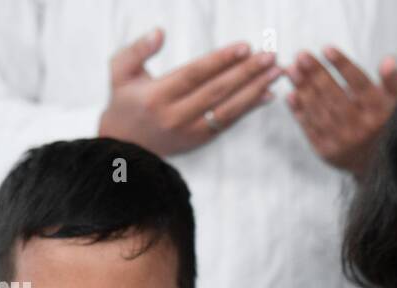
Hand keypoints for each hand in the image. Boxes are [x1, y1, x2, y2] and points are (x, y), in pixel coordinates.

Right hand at [98, 30, 280, 155]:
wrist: (123, 146)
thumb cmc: (124, 102)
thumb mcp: (120, 71)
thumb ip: (138, 49)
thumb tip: (159, 32)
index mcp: (157, 95)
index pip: (195, 74)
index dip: (221, 60)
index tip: (245, 47)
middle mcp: (176, 115)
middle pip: (217, 91)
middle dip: (247, 72)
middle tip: (270, 57)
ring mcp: (190, 130)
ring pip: (228, 108)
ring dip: (255, 90)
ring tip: (276, 73)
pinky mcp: (200, 139)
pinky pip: (229, 122)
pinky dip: (249, 108)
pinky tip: (267, 94)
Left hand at [286, 48, 396, 176]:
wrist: (380, 166)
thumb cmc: (389, 125)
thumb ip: (395, 80)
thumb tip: (388, 60)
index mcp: (379, 113)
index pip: (359, 85)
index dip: (343, 66)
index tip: (327, 49)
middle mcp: (361, 129)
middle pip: (335, 97)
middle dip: (317, 75)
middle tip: (302, 56)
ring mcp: (343, 143)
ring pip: (320, 112)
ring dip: (304, 90)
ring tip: (292, 70)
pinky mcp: (328, 153)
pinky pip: (311, 129)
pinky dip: (299, 112)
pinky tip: (291, 94)